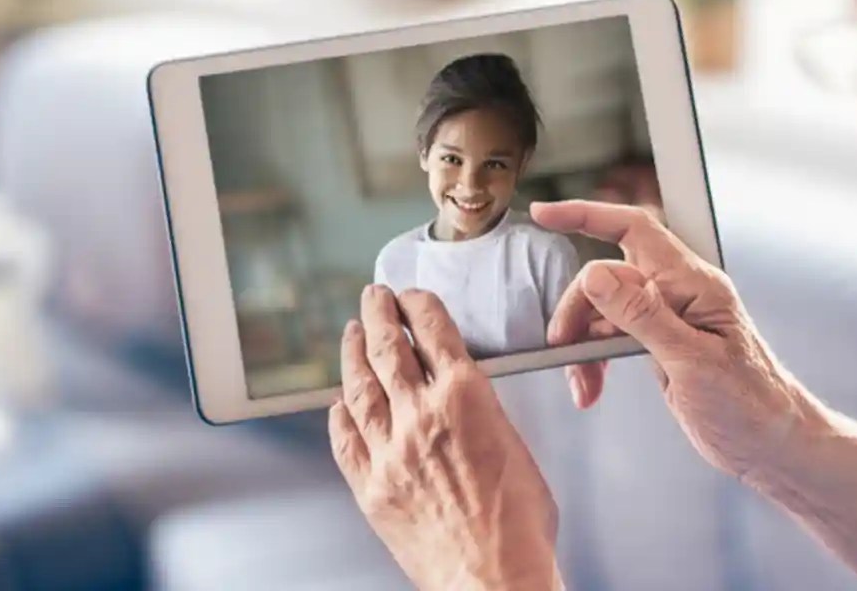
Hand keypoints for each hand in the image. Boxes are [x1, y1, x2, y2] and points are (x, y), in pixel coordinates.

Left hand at [329, 285, 563, 590]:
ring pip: (360, 387)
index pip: (433, 330)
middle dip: (378, 314)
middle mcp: (421, 416)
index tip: (410, 295)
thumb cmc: (519, 526)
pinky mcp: (371, 486)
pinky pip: (345, 439)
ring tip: (352, 334)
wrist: (494, 578)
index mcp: (466, 398)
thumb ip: (484, 414)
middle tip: (372, 297)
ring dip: (354, 354)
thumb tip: (466, 401)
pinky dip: (339, 416)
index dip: (417, 304)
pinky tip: (337, 405)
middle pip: (389, 348)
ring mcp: (390, 450)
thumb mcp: (517, 447)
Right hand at [533, 200, 817, 481]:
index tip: (544, 214)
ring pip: (605, 310)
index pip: (635, 229)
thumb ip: (642, 316)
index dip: (586, 215)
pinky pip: (612, 338)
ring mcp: (669, 319)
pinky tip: (590, 388)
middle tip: (560, 347)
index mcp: (694, 284)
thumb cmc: (751, 405)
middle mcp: (680, 293)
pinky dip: (594, 361)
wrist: (773, 446)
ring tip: (581, 384)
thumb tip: (595, 275)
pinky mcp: (660, 346)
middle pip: (608, 276)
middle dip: (577, 309)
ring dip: (582, 344)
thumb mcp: (691, 361)